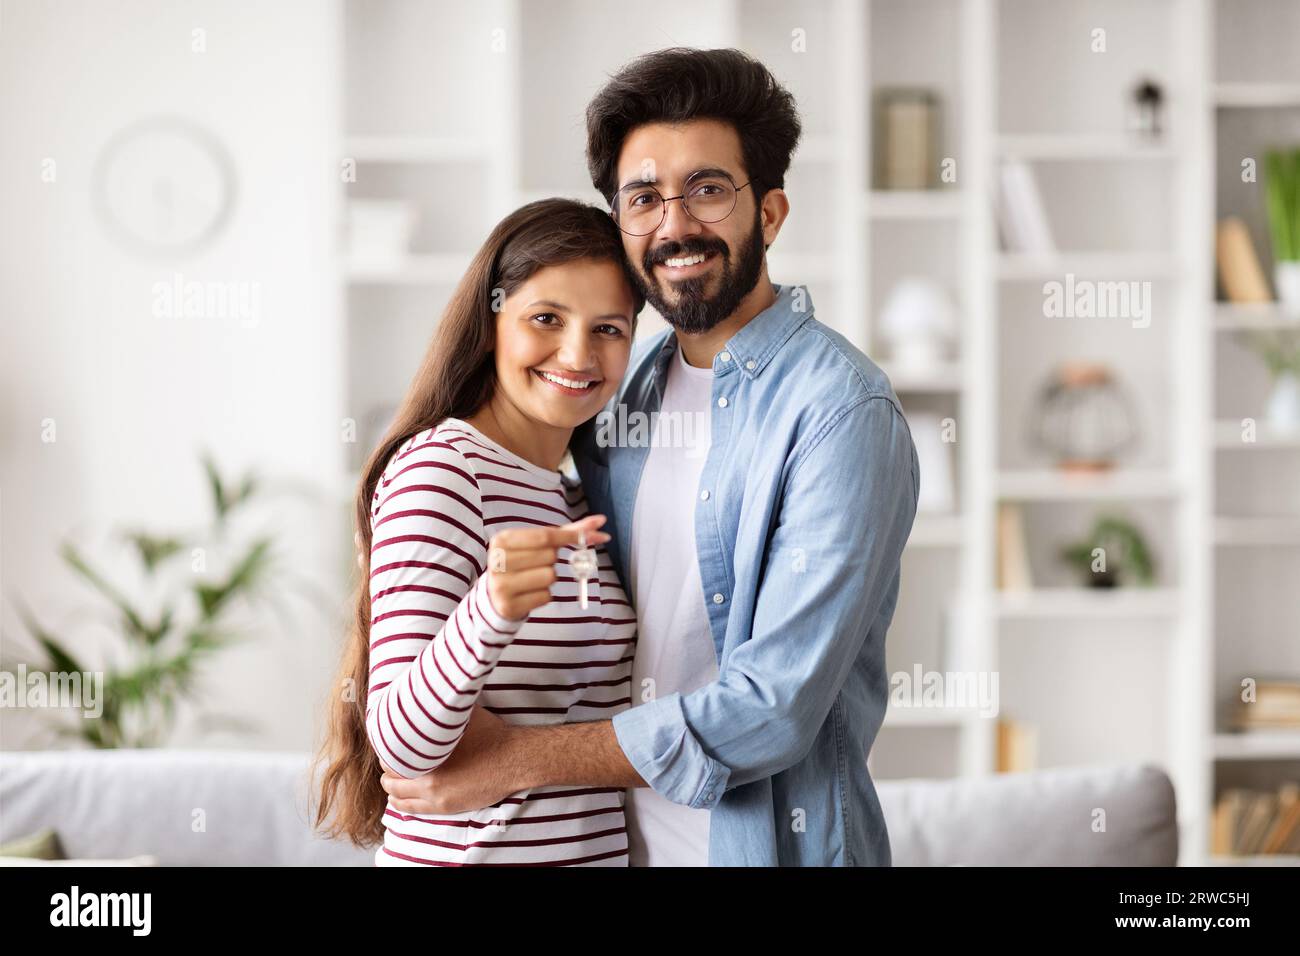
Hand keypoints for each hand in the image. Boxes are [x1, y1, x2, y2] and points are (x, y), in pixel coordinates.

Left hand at [379, 706, 522, 814]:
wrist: (514, 759)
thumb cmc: (490, 734)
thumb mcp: (465, 714)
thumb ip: (443, 707)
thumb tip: (429, 688)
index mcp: (430, 756)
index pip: (392, 759)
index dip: (387, 751)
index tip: (389, 745)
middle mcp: (429, 781)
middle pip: (391, 780)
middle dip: (388, 771)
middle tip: (390, 761)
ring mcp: (437, 798)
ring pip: (399, 798)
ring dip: (393, 788)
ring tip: (394, 778)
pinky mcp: (447, 807)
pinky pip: (413, 810)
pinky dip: (402, 802)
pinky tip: (400, 795)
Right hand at [486, 514, 608, 620]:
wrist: (494, 595)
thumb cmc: (521, 563)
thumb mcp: (537, 544)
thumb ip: (568, 531)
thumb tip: (600, 521)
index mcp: (503, 540)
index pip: (545, 536)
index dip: (570, 536)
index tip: (589, 537)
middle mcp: (498, 560)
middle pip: (549, 556)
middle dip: (552, 560)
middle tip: (538, 564)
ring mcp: (501, 584)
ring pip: (549, 576)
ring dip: (549, 579)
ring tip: (532, 579)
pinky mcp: (509, 605)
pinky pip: (545, 596)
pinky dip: (544, 595)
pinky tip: (530, 593)